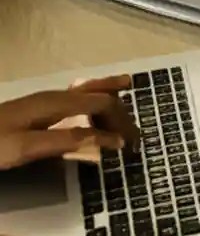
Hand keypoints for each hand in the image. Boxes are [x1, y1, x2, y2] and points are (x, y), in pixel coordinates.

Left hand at [0, 76, 137, 170]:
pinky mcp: (35, 111)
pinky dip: (91, 99)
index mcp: (54, 103)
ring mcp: (43, 103)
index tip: (133, 145)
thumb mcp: (26, 148)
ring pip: (85, 93)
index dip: (120, 123)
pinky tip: (90, 104)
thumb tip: (109, 139)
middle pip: (96, 96)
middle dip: (119, 111)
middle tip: (137, 134)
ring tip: (126, 87)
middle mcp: (52, 97)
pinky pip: (74, 99)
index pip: (101, 104)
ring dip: (108, 98)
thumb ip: (66, 141)